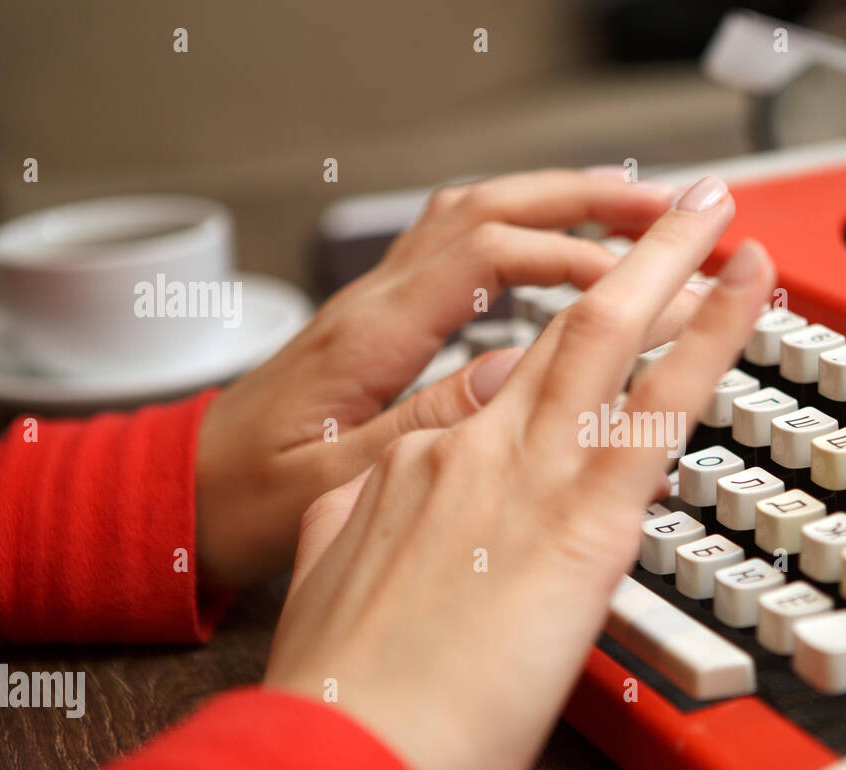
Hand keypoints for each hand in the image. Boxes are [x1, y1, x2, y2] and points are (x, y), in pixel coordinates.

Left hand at [195, 169, 685, 588]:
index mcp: (368, 336)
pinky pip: (461, 251)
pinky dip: (522, 237)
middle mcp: (374, 303)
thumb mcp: (332, 477)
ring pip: (474, 218)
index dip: (574, 256)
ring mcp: (376, 306)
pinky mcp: (379, 323)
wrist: (183, 493)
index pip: (488, 257)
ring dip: (555, 205)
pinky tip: (559, 262)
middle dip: (582, 198)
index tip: (646, 273)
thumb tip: (511, 377)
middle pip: (487, 210)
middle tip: (662, 206)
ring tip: (630, 216)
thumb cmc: (246, 496)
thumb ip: (421, 426)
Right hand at [263, 176, 775, 769]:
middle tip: (680, 209)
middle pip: (564, 329)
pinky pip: (662, 399)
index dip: (568, 350)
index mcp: (415, 466)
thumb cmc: (344, 693)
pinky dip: (713, 332)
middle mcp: (471, 447)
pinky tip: (749, 288)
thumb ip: (359, 527)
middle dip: (630, 258)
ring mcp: (525, 469)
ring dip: (670, 262)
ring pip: (609, 335)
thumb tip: (381, 502)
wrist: (340, 752)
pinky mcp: (583, 517)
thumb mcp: (327, 584)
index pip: (508, 389)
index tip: (607, 328)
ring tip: (715, 212)